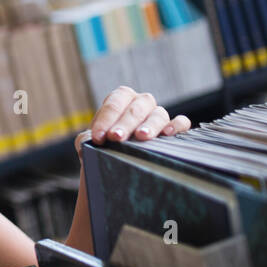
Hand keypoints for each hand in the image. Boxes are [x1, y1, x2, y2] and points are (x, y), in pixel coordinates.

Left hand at [74, 85, 190, 159]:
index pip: (114, 102)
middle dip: (125, 123)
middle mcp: (140, 104)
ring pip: (158, 114)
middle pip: (136, 107)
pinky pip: (181, 123)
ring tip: (141, 137)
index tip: (98, 138)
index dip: (105, 118)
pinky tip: (167, 134)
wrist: (113, 166)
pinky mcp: (172, 129)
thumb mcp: (89, 143)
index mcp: (120, 100)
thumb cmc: (102, 150)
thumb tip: (89, 141)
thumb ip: (85, 138)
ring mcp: (157, 115)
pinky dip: (177, 125)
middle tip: (116, 138)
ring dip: (149, 125)